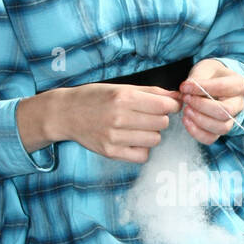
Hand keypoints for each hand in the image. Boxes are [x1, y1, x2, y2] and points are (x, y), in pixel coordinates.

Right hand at [18, 84, 180, 162]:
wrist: (65, 113)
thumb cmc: (95, 97)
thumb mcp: (121, 88)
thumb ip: (151, 92)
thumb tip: (178, 96)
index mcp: (124, 98)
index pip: (164, 106)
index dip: (171, 105)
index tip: (167, 105)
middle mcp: (120, 118)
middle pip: (162, 123)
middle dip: (160, 118)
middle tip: (148, 116)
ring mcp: (115, 138)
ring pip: (155, 140)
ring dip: (151, 133)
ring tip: (138, 127)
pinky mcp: (111, 153)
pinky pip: (143, 155)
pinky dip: (142, 149)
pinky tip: (133, 140)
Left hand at [178, 59, 243, 143]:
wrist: (212, 83)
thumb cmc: (210, 75)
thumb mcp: (205, 68)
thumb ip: (198, 77)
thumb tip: (188, 89)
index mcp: (239, 85)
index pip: (223, 88)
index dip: (202, 88)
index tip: (185, 86)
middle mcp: (238, 104)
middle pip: (225, 112)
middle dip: (201, 106)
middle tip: (186, 98)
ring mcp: (231, 119)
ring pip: (221, 128)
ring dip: (199, 120)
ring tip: (186, 109)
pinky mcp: (220, 130)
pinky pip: (211, 138)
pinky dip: (196, 132)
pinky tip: (186, 120)